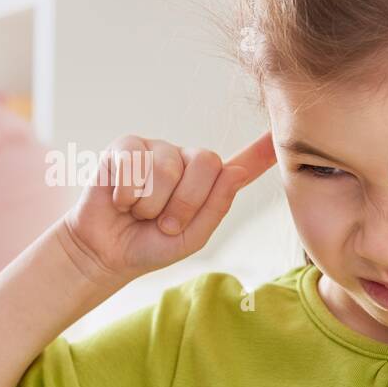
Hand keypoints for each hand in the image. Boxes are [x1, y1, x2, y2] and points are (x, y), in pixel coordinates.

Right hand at [60, 132, 275, 285]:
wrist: (105, 253)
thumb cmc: (150, 245)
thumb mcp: (190, 237)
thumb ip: (216, 207)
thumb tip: (234, 172)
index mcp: (208, 184)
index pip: (241, 164)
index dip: (262, 150)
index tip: (282, 133)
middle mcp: (184, 160)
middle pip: (205, 162)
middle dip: (184, 202)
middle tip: (163, 222)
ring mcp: (156, 149)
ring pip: (167, 167)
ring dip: (150, 203)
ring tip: (139, 212)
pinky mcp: (125, 147)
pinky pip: (134, 163)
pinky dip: (126, 193)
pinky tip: (119, 200)